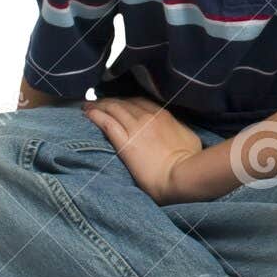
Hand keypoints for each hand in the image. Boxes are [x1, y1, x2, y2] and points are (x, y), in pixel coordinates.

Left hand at [82, 96, 203, 202]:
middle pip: (124, 103)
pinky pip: (107, 123)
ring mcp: (136, 128)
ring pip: (113, 109)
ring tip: (88, 106)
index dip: (127, 101)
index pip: (140, 101)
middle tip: (99, 102)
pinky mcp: (125, 143)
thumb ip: (177, 128)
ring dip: (99, 105)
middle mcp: (148, 116)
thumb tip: (174, 128)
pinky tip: (87, 112)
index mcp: (163, 114)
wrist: (181, 175)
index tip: (119, 102)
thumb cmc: (189, 160)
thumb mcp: (189, 137)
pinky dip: (96, 115)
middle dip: (110, 101)